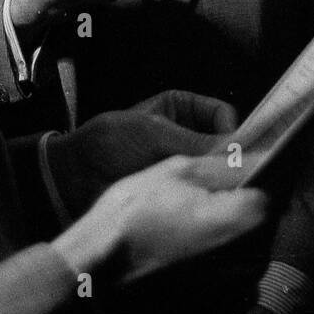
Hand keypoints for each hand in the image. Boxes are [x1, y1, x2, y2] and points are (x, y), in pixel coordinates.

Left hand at [46, 91, 239, 217]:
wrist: (74, 178)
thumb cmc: (109, 143)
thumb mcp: (153, 135)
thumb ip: (195, 143)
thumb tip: (239, 152)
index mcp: (183, 108)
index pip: (224, 115)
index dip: (233, 131)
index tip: (236, 151)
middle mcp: (188, 135)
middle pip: (223, 144)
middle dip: (229, 160)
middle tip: (236, 178)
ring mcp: (183, 164)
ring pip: (214, 170)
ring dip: (218, 181)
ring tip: (221, 194)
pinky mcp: (176, 191)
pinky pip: (199, 193)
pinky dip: (205, 199)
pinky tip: (208, 205)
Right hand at [52, 156, 267, 283]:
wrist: (94, 278)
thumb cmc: (132, 218)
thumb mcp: (178, 170)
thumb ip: (228, 164)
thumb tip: (259, 156)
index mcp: (250, 219)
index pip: (274, 185)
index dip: (252, 173)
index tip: (230, 172)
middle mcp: (254, 258)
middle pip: (261, 219)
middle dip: (238, 205)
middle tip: (194, 198)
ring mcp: (238, 289)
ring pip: (247, 249)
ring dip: (226, 236)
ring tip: (183, 227)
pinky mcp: (220, 310)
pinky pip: (231, 277)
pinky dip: (215, 265)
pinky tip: (182, 255)